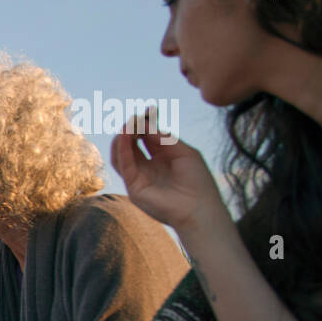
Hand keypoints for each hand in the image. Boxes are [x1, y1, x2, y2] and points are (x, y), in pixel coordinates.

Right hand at [111, 108, 227, 235]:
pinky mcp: (134, 187)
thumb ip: (163, 138)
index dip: (144, 124)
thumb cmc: (198, 181)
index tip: (145, 111)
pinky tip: (125, 137)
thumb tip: (144, 123)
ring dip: (122, 139)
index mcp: (163, 158)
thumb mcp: (184, 152)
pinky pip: (124, 165)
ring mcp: (139, 177)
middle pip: (131, 144)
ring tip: (126, 126)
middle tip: (133, 119)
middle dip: (131, 130)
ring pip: (121, 155)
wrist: (199, 209)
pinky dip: (123, 150)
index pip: (147, 138)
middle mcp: (149, 167)